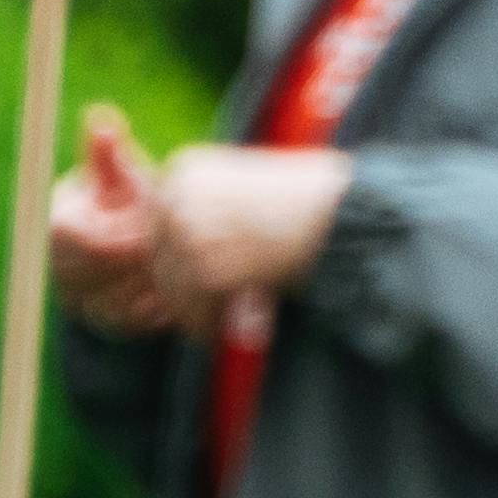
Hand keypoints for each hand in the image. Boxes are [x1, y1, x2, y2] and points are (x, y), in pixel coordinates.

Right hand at [49, 109, 174, 335]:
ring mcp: (78, 300)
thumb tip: (100, 120)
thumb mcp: (123, 172)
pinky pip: (130, 323)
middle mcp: (59, 268)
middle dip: (139, 260)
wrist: (139, 235)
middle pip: (97, 274)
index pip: (79, 240)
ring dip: (150, 284)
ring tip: (177, 261)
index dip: (118, 234)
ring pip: (115, 301)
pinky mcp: (103, 322)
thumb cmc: (128, 195)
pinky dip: (157, 307)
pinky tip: (179, 285)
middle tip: (172, 245)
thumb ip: (109, 153)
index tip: (152, 226)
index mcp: (56, 226)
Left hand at [140, 144, 352, 321]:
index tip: (197, 278)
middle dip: (185, 288)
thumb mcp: (238, 187)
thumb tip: (162, 260)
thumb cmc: (300, 201)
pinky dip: (211, 325)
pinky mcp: (207, 270)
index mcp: (182, 171)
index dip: (177, 259)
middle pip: (159, 261)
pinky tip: (235, 322)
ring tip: (227, 315)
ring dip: (196, 311)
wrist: (340, 213)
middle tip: (215, 301)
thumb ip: (199, 211)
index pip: (156, 229)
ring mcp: (189, 235)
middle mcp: (177, 199)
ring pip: (172, 291)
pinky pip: (194, 312)